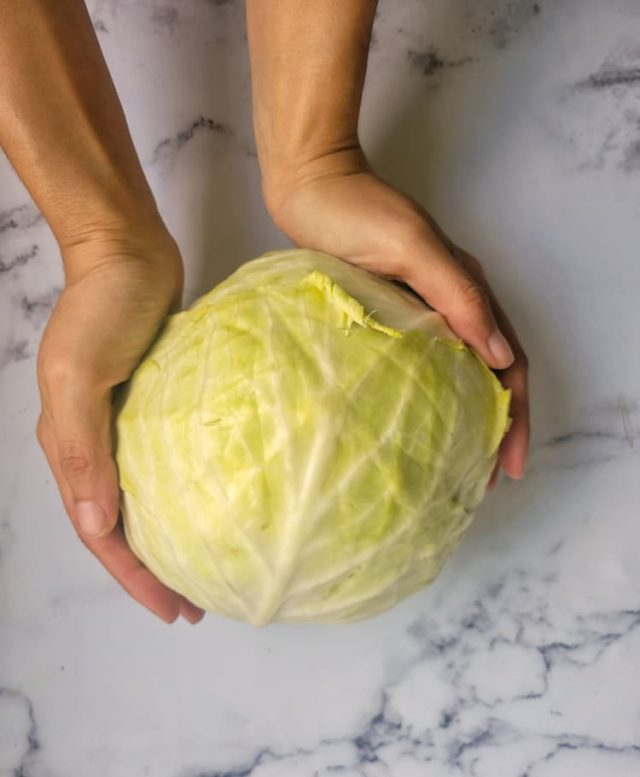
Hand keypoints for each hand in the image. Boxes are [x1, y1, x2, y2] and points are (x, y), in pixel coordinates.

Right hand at [36, 226, 204, 623]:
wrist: (126, 251)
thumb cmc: (103, 308)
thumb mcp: (82, 375)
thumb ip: (84, 448)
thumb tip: (94, 524)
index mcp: (71, 447)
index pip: (100, 531)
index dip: (133, 576)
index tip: (172, 609)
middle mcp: (94, 444)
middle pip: (120, 525)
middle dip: (152, 571)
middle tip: (192, 605)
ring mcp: (125, 425)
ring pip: (144, 499)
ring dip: (169, 537)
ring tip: (204, 567)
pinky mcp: (155, 404)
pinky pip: (166, 463)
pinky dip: (184, 493)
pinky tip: (213, 501)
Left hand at [265, 162, 528, 483]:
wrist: (309, 188)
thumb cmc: (354, 212)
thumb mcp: (410, 246)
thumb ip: (455, 292)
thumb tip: (498, 353)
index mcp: (466, 289)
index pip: (507, 361)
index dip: (515, 413)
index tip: (509, 462)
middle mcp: (451, 304)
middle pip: (489, 374)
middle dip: (498, 426)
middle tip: (490, 477)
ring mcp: (420, 311)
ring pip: (457, 372)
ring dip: (467, 415)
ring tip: (462, 461)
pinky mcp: (388, 315)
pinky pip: (421, 364)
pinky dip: (431, 397)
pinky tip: (420, 424)